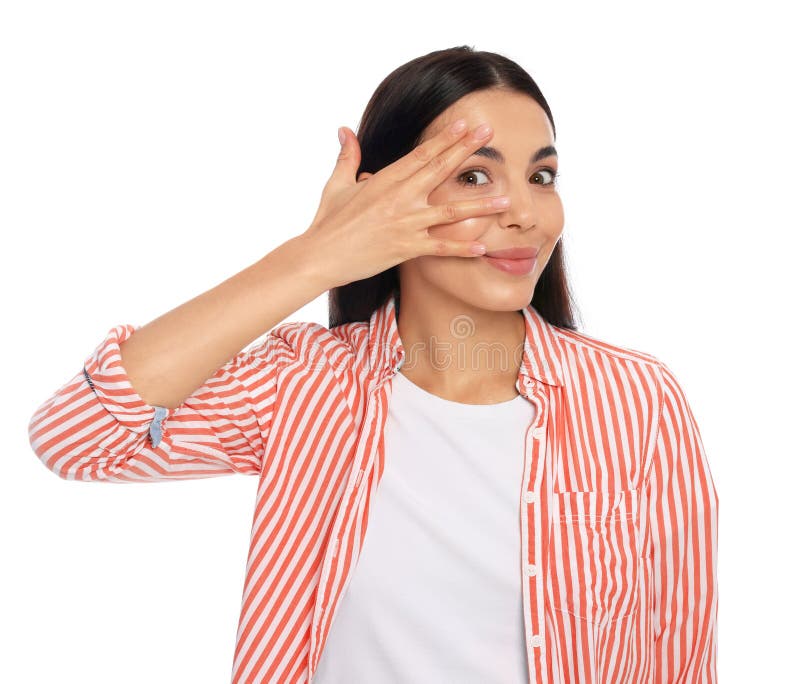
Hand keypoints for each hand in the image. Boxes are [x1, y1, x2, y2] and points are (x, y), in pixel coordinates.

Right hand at [300, 119, 509, 288]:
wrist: (320, 257)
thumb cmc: (328, 222)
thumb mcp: (336, 185)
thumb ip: (347, 157)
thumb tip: (344, 131)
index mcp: (385, 180)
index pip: (422, 154)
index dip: (446, 137)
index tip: (466, 123)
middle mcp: (400, 199)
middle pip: (440, 169)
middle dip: (466, 150)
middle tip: (489, 132)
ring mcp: (405, 224)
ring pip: (449, 212)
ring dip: (479, 205)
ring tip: (504, 200)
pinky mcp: (405, 249)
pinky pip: (439, 248)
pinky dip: (461, 248)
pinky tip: (482, 247)